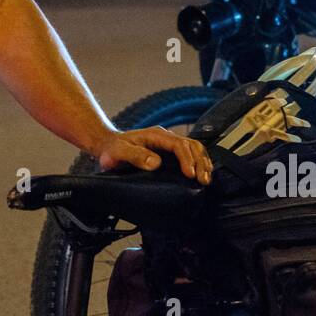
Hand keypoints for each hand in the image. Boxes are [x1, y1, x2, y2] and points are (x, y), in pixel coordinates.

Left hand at [88, 127, 211, 184]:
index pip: (178, 144)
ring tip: (206, 179)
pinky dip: (199, 162)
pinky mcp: (170, 152)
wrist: (109, 145)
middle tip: (203, 180)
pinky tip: (202, 174)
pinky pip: (190, 153)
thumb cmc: (113, 149)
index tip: (190, 174)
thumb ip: (136, 156)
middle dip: (200, 162)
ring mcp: (169, 144)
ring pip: (194, 148)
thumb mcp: (120, 152)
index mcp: (155, 135)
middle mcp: (165, 137)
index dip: (186, 159)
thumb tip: (156, 163)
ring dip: (203, 162)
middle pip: (191, 145)